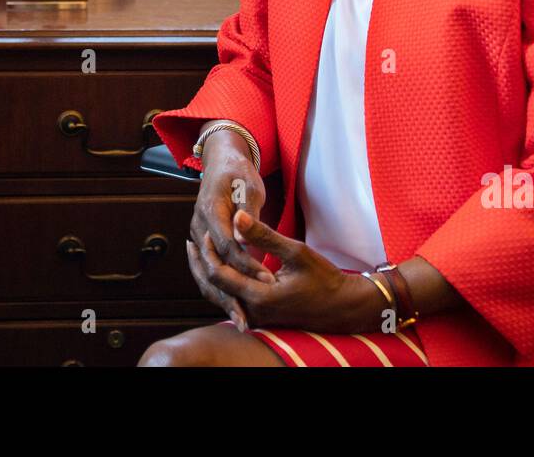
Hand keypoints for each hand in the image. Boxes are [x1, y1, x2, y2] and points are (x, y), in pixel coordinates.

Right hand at [185, 136, 274, 329]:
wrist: (220, 161)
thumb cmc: (239, 171)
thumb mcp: (249, 185)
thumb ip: (248, 213)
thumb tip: (244, 240)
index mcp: (210, 210)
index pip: (227, 246)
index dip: (247, 265)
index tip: (267, 281)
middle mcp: (198, 226)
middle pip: (212, 267)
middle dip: (230, 294)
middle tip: (248, 319)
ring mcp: (197, 234)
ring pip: (207, 273)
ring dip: (224, 298)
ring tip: (242, 321)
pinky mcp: (202, 241)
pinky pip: (209, 270)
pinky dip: (221, 289)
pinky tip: (235, 306)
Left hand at [195, 209, 389, 332]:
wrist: (341, 306)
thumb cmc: (323, 278)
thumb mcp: (295, 251)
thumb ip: (264, 235)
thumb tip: (238, 216)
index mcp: (259, 296)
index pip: (219, 274)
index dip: (210, 251)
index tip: (208, 229)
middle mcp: (253, 311)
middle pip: (212, 288)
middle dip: (201, 263)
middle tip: (192, 241)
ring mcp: (256, 317)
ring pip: (220, 295)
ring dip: (208, 272)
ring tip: (199, 250)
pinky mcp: (259, 316)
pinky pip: (231, 299)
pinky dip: (221, 282)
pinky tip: (220, 265)